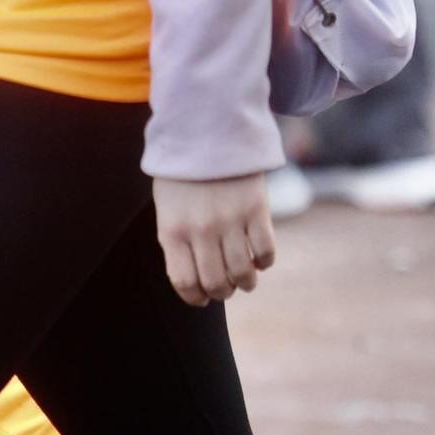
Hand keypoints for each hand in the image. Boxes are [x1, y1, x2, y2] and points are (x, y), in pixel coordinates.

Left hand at [153, 173, 276, 305]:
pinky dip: (265, 261)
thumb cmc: (183, 178)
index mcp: (173, 233)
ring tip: (246, 281)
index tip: (202, 299)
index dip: (195, 298)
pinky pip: (266, 250)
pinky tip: (261, 259)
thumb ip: (178, 243)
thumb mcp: (168, 211)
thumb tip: (193, 279)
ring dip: (246, 283)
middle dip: (222, 292)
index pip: (184, 282)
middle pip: (216, 282)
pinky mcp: (256, 210)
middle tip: (226, 289)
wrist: (207, 135)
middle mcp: (201, 231)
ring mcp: (230, 221)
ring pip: (243, 271)